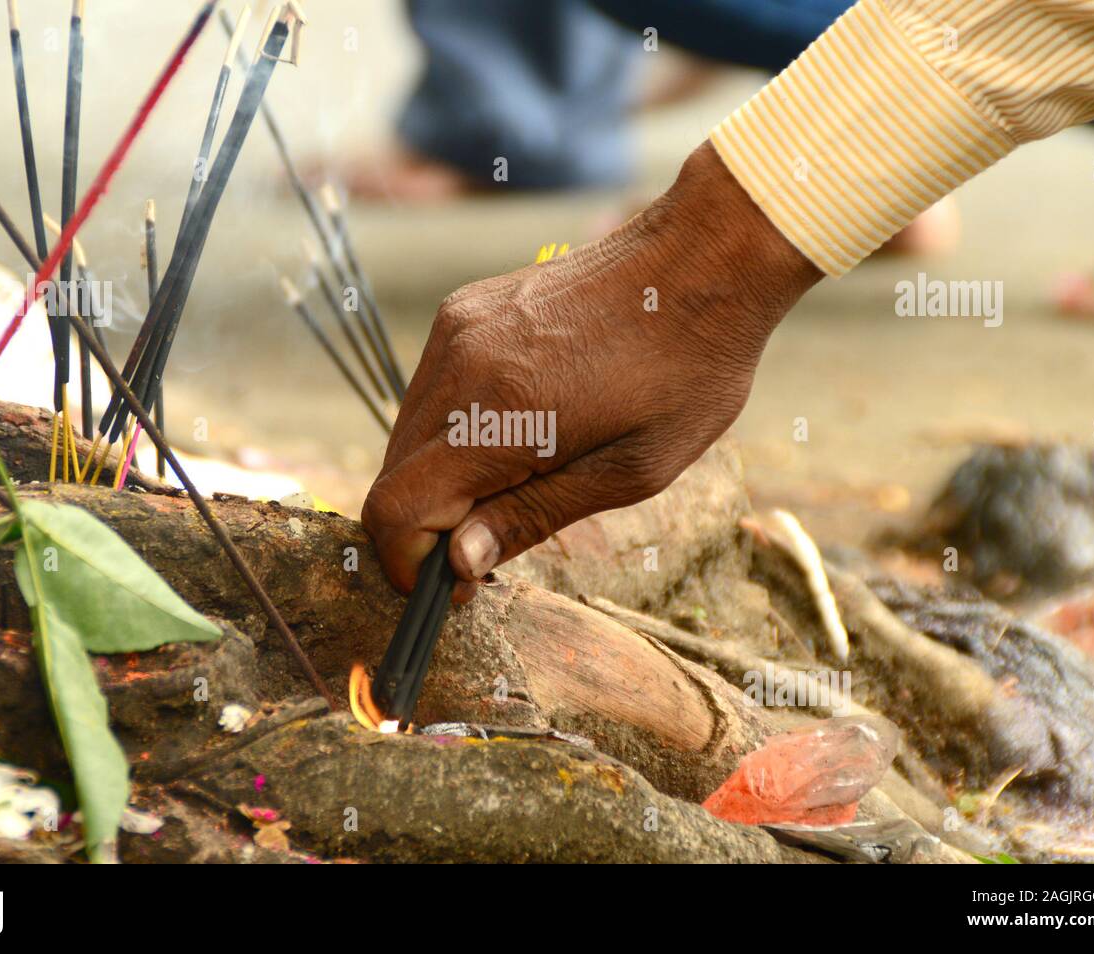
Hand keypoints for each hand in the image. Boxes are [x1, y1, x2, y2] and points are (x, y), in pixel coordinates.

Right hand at [362, 143, 822, 598]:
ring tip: (511, 485)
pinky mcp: (463, 311)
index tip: (454, 584)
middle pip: (391, 476)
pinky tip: (512, 431)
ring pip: (405, 435)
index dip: (410, 562)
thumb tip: (461, 562)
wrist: (701, 261)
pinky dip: (450, 429)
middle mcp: (461, 366)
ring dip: (438, 478)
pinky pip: (429, 391)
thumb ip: (534, 516)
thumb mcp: (630, 472)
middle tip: (487, 546)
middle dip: (424, 527)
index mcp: (502, 414)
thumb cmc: (685, 373)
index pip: (396, 508)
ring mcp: (456, 331)